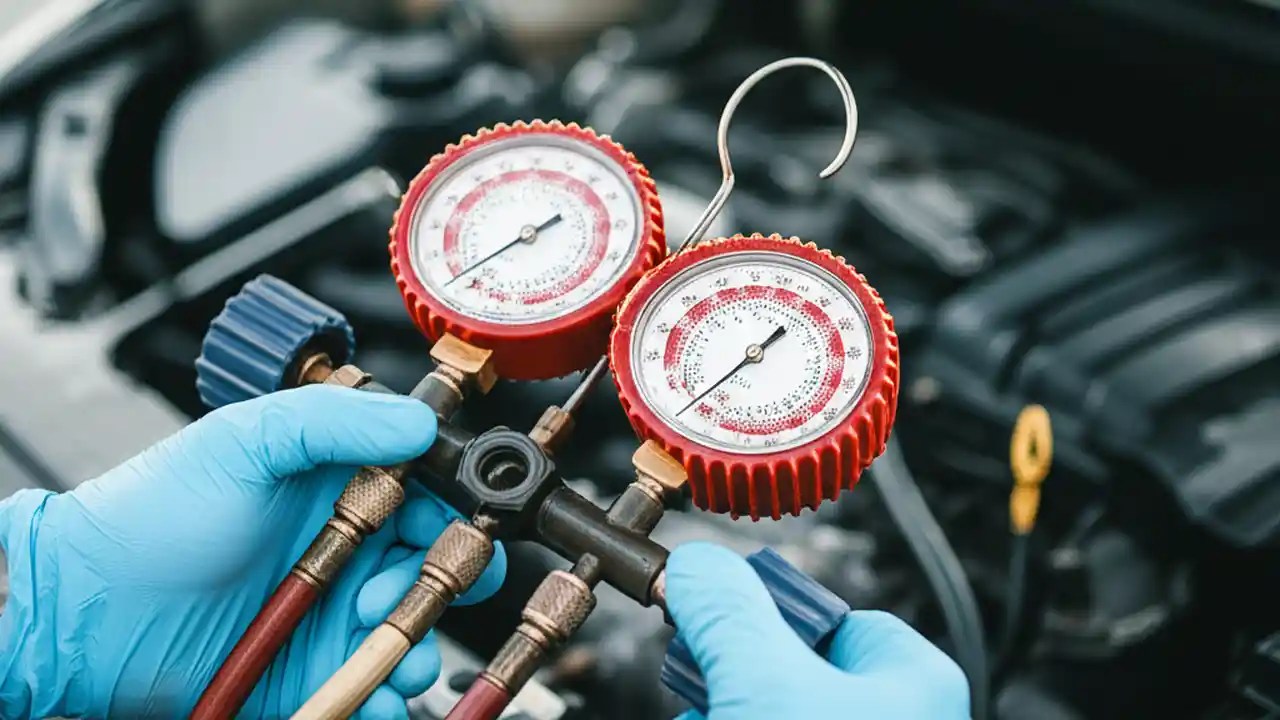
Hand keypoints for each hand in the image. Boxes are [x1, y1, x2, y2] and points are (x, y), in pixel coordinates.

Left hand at [0, 385, 505, 719]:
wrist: (86, 615)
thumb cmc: (152, 516)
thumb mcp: (242, 445)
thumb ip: (331, 421)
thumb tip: (420, 420)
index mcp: (340, 483)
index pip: (431, 489)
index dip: (456, 507)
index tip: (460, 523)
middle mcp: (348, 546)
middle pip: (439, 562)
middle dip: (440, 582)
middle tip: (388, 594)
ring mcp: (333, 612)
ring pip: (416, 629)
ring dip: (417, 642)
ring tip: (385, 653)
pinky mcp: (318, 672)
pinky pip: (375, 687)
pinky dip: (387, 694)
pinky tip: (372, 691)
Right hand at [665, 542, 969, 719]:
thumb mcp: (767, 684)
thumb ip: (729, 613)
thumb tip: (697, 565)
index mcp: (912, 680)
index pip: (828, 618)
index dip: (766, 621)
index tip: (720, 630)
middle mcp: (897, 717)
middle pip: (787, 672)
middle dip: (731, 685)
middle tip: (707, 701)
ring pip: (771, 711)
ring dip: (723, 713)